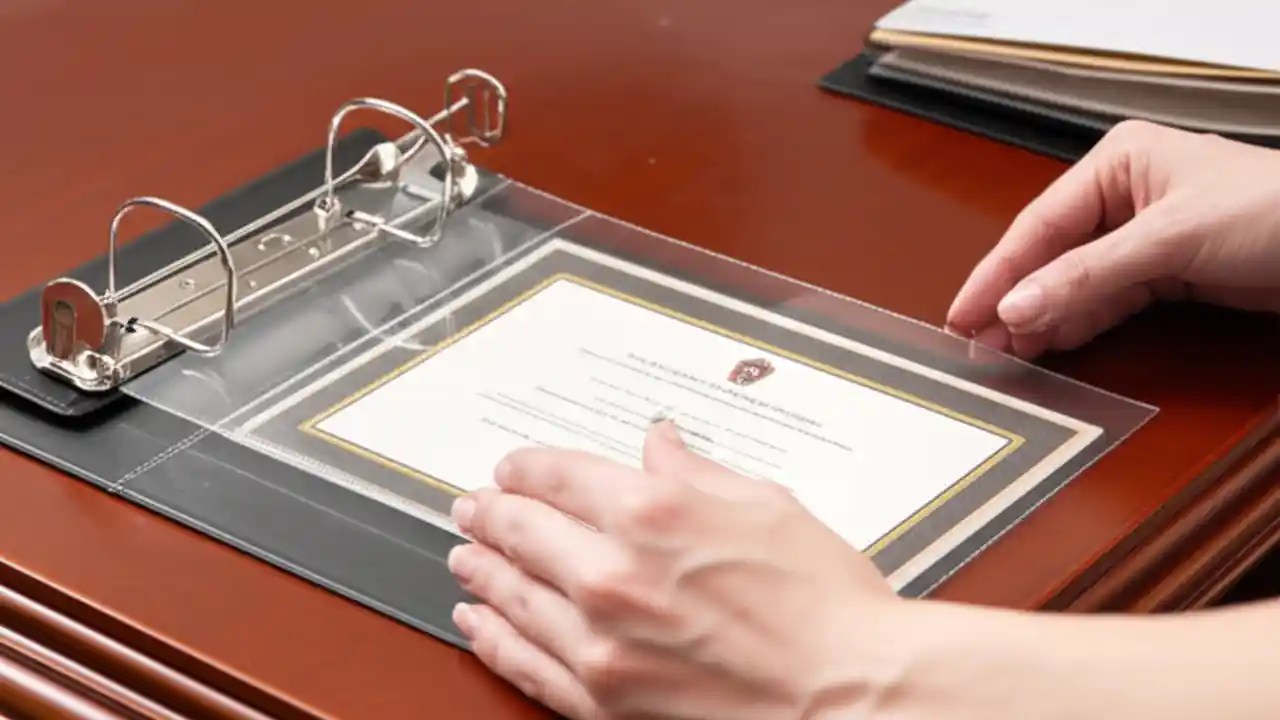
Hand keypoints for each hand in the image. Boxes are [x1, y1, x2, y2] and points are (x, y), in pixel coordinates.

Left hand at [446, 421, 902, 718]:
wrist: (852, 695)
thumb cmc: (824, 603)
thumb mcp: (765, 503)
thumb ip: (695, 470)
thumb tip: (659, 441)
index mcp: (650, 511)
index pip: (555, 475)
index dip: (523, 467)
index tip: (512, 468)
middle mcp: (612, 574)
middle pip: (521, 530)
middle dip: (490, 514)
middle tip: (473, 508)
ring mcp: (601, 643)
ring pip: (511, 596)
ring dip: (481, 573)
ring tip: (466, 560)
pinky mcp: (603, 701)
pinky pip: (525, 664)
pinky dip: (494, 640)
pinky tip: (478, 624)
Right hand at [947, 120, 1279, 358]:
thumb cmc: (1274, 210)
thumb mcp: (1169, 240)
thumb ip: (1087, 276)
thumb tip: (1016, 307)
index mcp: (1117, 164)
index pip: (1039, 225)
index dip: (997, 273)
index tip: (963, 312)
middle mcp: (1124, 197)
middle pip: (1050, 256)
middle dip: (1014, 300)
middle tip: (975, 343)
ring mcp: (1143, 238)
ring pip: (1074, 283)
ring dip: (1041, 317)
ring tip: (1003, 352)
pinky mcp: (1165, 274)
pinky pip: (1106, 301)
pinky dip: (1078, 323)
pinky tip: (1048, 342)